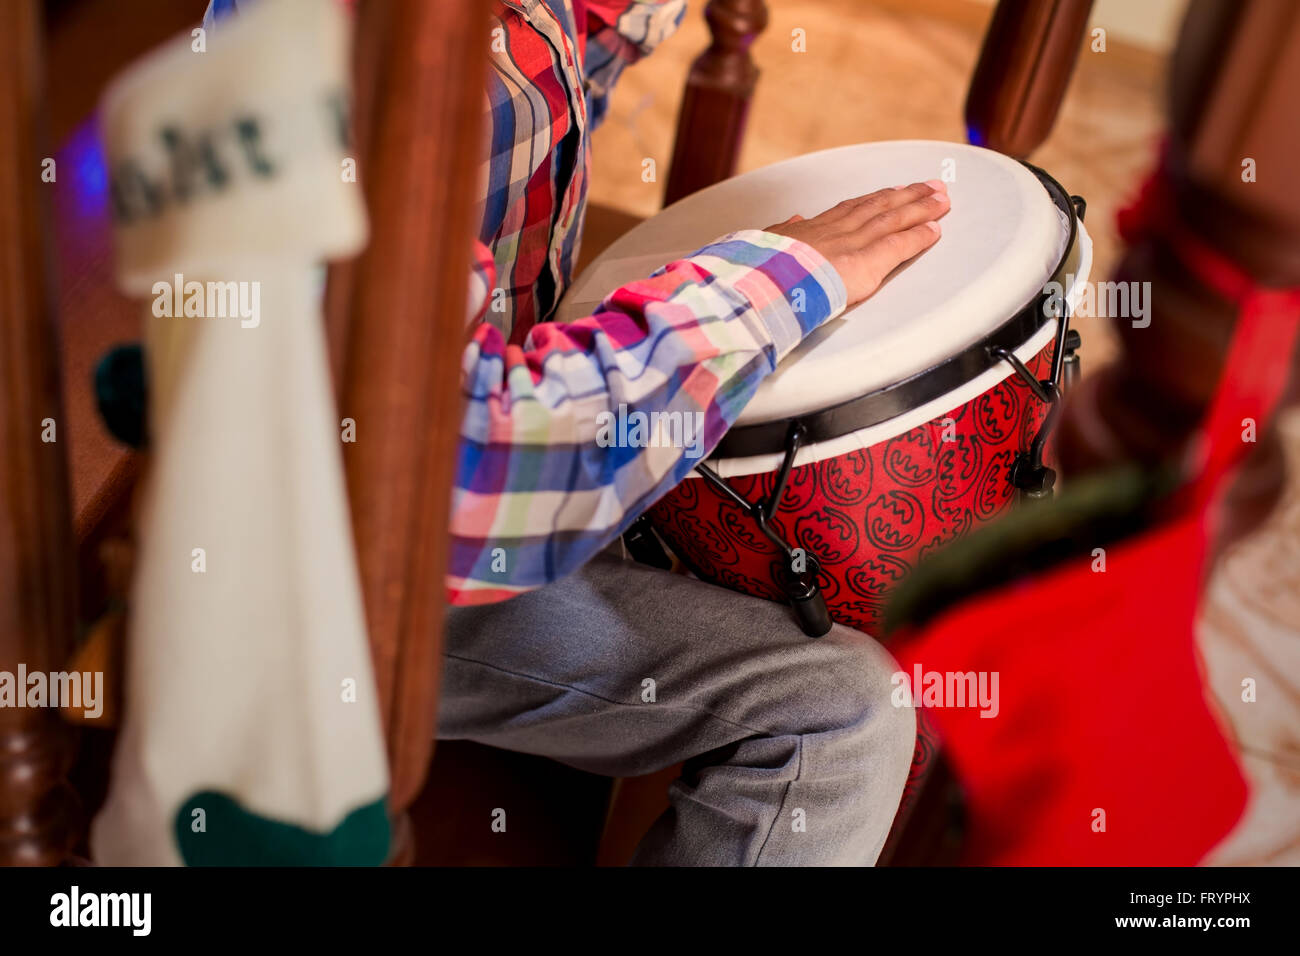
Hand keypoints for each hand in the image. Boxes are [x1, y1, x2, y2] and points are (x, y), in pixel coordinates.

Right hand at [764, 180, 948, 307]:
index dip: (876, 199)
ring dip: (920, 208)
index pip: (852, 209)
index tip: (892, 191)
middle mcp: (838, 230)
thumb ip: (784, 234)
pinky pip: (898, 245)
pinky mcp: (867, 263)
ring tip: (942, 200)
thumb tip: (793, 221)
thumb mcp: (767, 244)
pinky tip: (935, 230)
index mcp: (815, 229)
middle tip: (931, 186)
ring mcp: (853, 244)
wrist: (764, 282)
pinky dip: (918, 236)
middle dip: (908, 195)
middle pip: (880, 207)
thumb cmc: (761, 270)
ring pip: (894, 219)